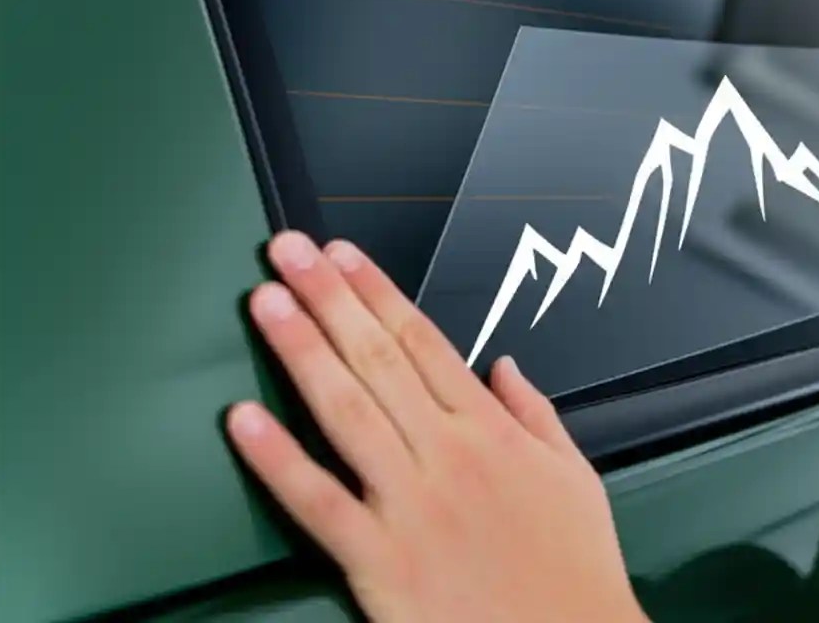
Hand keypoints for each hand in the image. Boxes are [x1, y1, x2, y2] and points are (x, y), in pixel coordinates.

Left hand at [226, 232, 646, 622]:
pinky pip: (319, 501)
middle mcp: (448, 454)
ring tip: (265, 302)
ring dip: (301, 350)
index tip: (342, 256)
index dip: (377, 293)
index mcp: (492, 431)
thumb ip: (536, 413)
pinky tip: (243, 419)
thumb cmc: (574, 568)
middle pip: (378, 359)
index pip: (424, 342)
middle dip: (329, 299)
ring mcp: (410, 504)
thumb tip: (505, 365)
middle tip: (287, 251)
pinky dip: (278, 459)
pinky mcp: (379, 559)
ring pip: (345, 410)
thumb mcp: (575, 477)